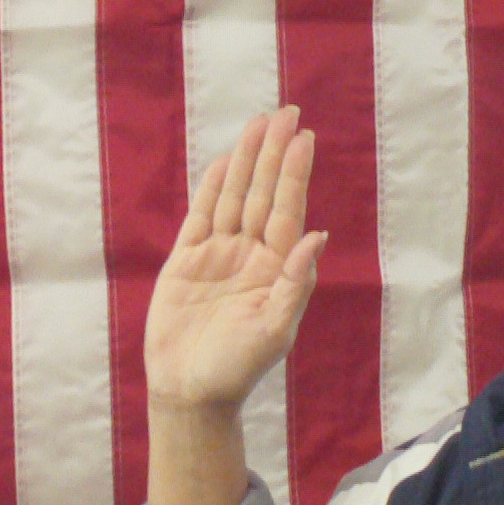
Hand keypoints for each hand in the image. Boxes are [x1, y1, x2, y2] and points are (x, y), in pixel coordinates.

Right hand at [144, 107, 325, 417]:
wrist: (190, 392)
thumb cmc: (237, 368)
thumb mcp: (275, 329)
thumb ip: (295, 282)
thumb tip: (318, 235)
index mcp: (275, 269)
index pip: (287, 211)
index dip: (295, 174)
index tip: (305, 138)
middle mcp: (249, 256)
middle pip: (263, 194)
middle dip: (274, 154)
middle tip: (286, 112)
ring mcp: (217, 256)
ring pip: (234, 198)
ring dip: (245, 161)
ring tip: (258, 124)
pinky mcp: (185, 262)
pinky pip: (200, 216)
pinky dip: (210, 189)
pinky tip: (222, 163)